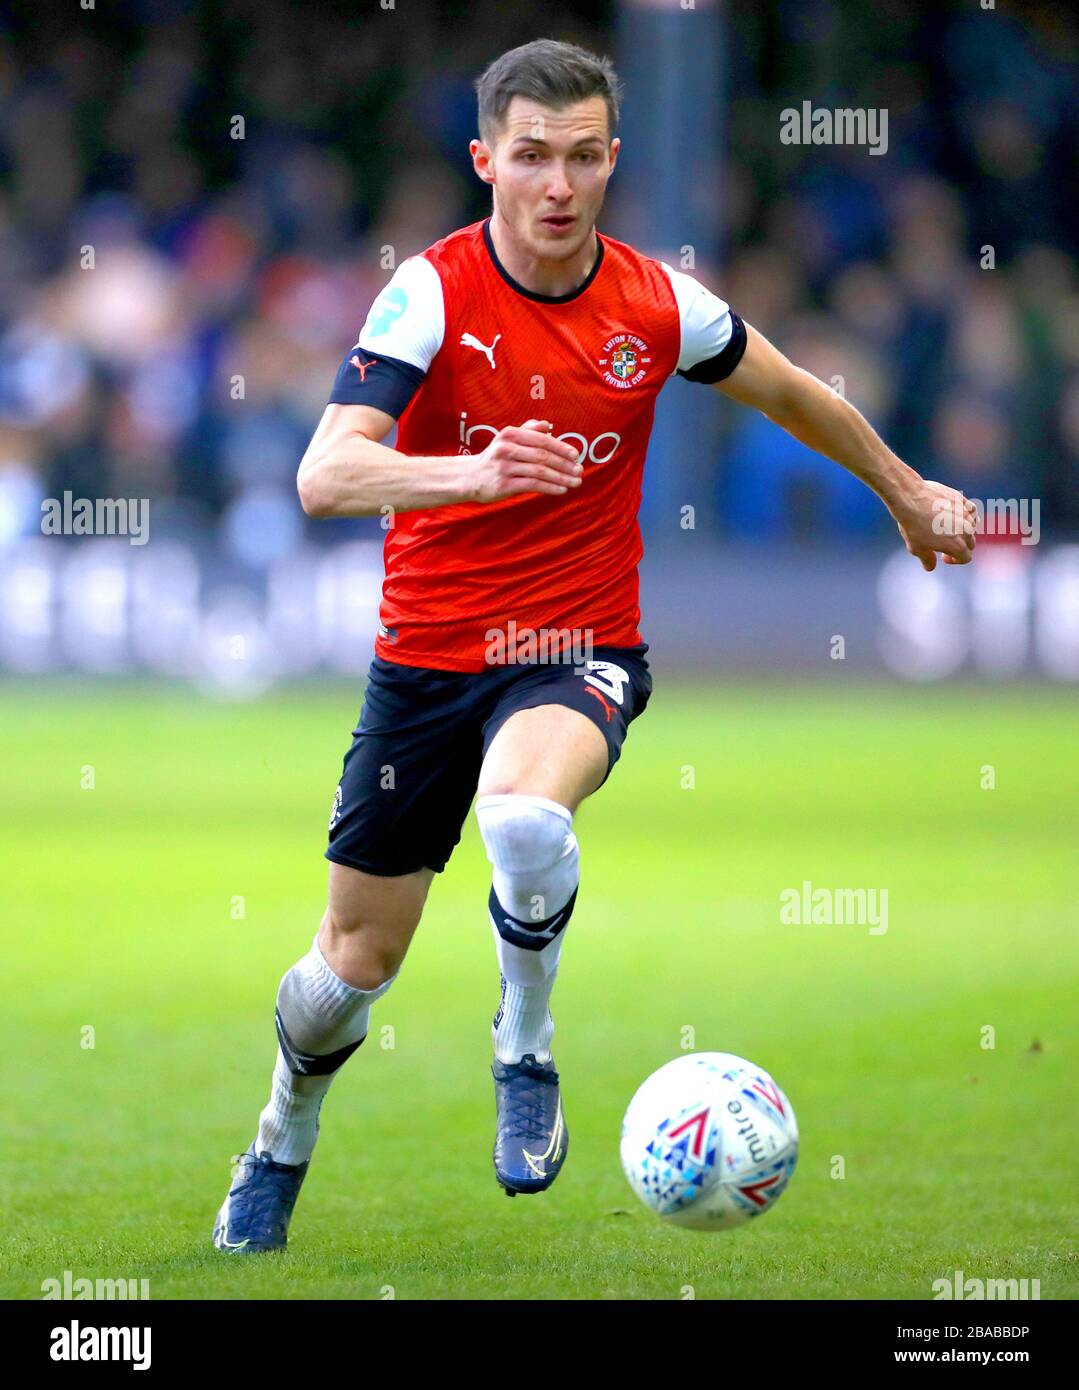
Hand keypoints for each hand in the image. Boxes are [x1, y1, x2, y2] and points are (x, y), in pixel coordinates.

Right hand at [465, 420, 583, 502]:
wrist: (470, 477)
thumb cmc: (495, 457)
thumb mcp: (508, 439)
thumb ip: (528, 430)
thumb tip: (548, 425)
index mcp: (510, 434)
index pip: (541, 439)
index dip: (560, 447)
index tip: (576, 455)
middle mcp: (506, 449)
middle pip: (542, 456)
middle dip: (564, 464)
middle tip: (579, 471)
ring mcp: (504, 467)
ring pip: (539, 472)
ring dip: (561, 478)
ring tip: (575, 482)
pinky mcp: (503, 485)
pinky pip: (532, 485)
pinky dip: (549, 487)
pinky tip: (561, 490)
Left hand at [888, 477, 976, 571]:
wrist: (911, 498)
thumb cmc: (912, 525)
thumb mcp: (916, 548)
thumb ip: (927, 560)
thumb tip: (931, 566)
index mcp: (957, 545)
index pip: (966, 558)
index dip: (955, 560)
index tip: (944, 556)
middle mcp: (966, 530)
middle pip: (971, 543)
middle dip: (960, 546)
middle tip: (944, 543)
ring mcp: (966, 514)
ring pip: (973, 526)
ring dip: (964, 530)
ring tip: (949, 528)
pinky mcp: (962, 500)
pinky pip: (971, 510)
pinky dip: (967, 515)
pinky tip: (956, 514)